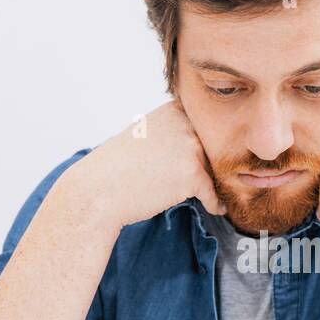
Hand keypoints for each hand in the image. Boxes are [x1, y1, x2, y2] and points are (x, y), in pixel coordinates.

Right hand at [81, 100, 225, 227]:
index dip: (208, 145)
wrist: (99, 190)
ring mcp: (190, 148)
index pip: (205, 128)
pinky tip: (215, 209)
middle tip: (221, 181)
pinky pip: (212, 192)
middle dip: (213, 166)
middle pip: (214, 149)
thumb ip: (173, 132)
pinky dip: (214, 203)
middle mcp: (184, 124)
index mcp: (173, 111)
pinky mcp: (193, 174)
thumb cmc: (117, 167)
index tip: (211, 159)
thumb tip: (200, 147)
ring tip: (213, 196)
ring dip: (213, 185)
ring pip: (214, 170)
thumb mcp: (144, 134)